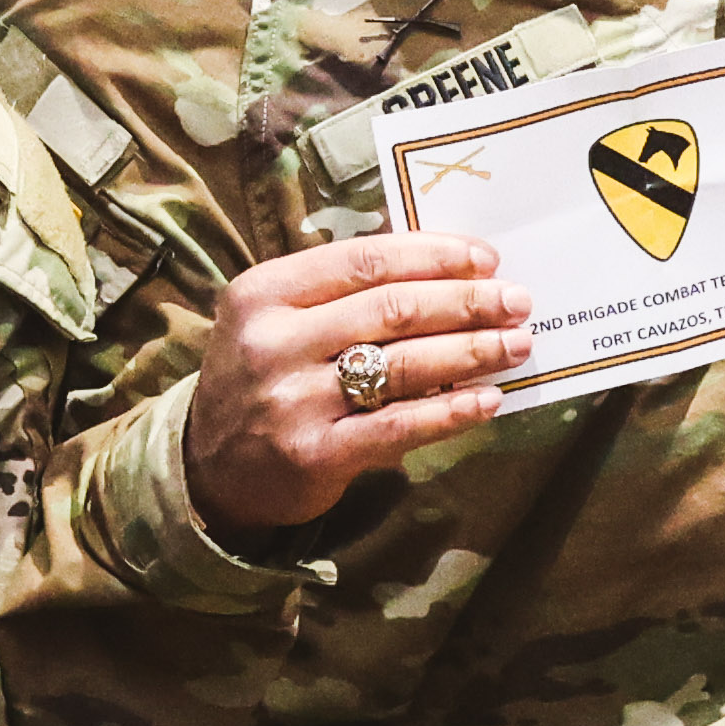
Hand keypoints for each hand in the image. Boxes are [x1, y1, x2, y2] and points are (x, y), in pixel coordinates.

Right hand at [185, 231, 522, 536]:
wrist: (207, 470)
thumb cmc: (261, 381)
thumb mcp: (277, 320)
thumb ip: (341, 293)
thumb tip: (445, 270)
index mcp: (264, 292)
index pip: (365, 260)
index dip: (435, 256)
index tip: (486, 259)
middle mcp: (274, 341)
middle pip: (393, 308)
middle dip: (467, 302)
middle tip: (517, 301)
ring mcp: (293, 400)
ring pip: (403, 364)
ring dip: (472, 351)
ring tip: (516, 344)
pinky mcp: (314, 454)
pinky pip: (398, 426)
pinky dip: (451, 411)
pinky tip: (489, 400)